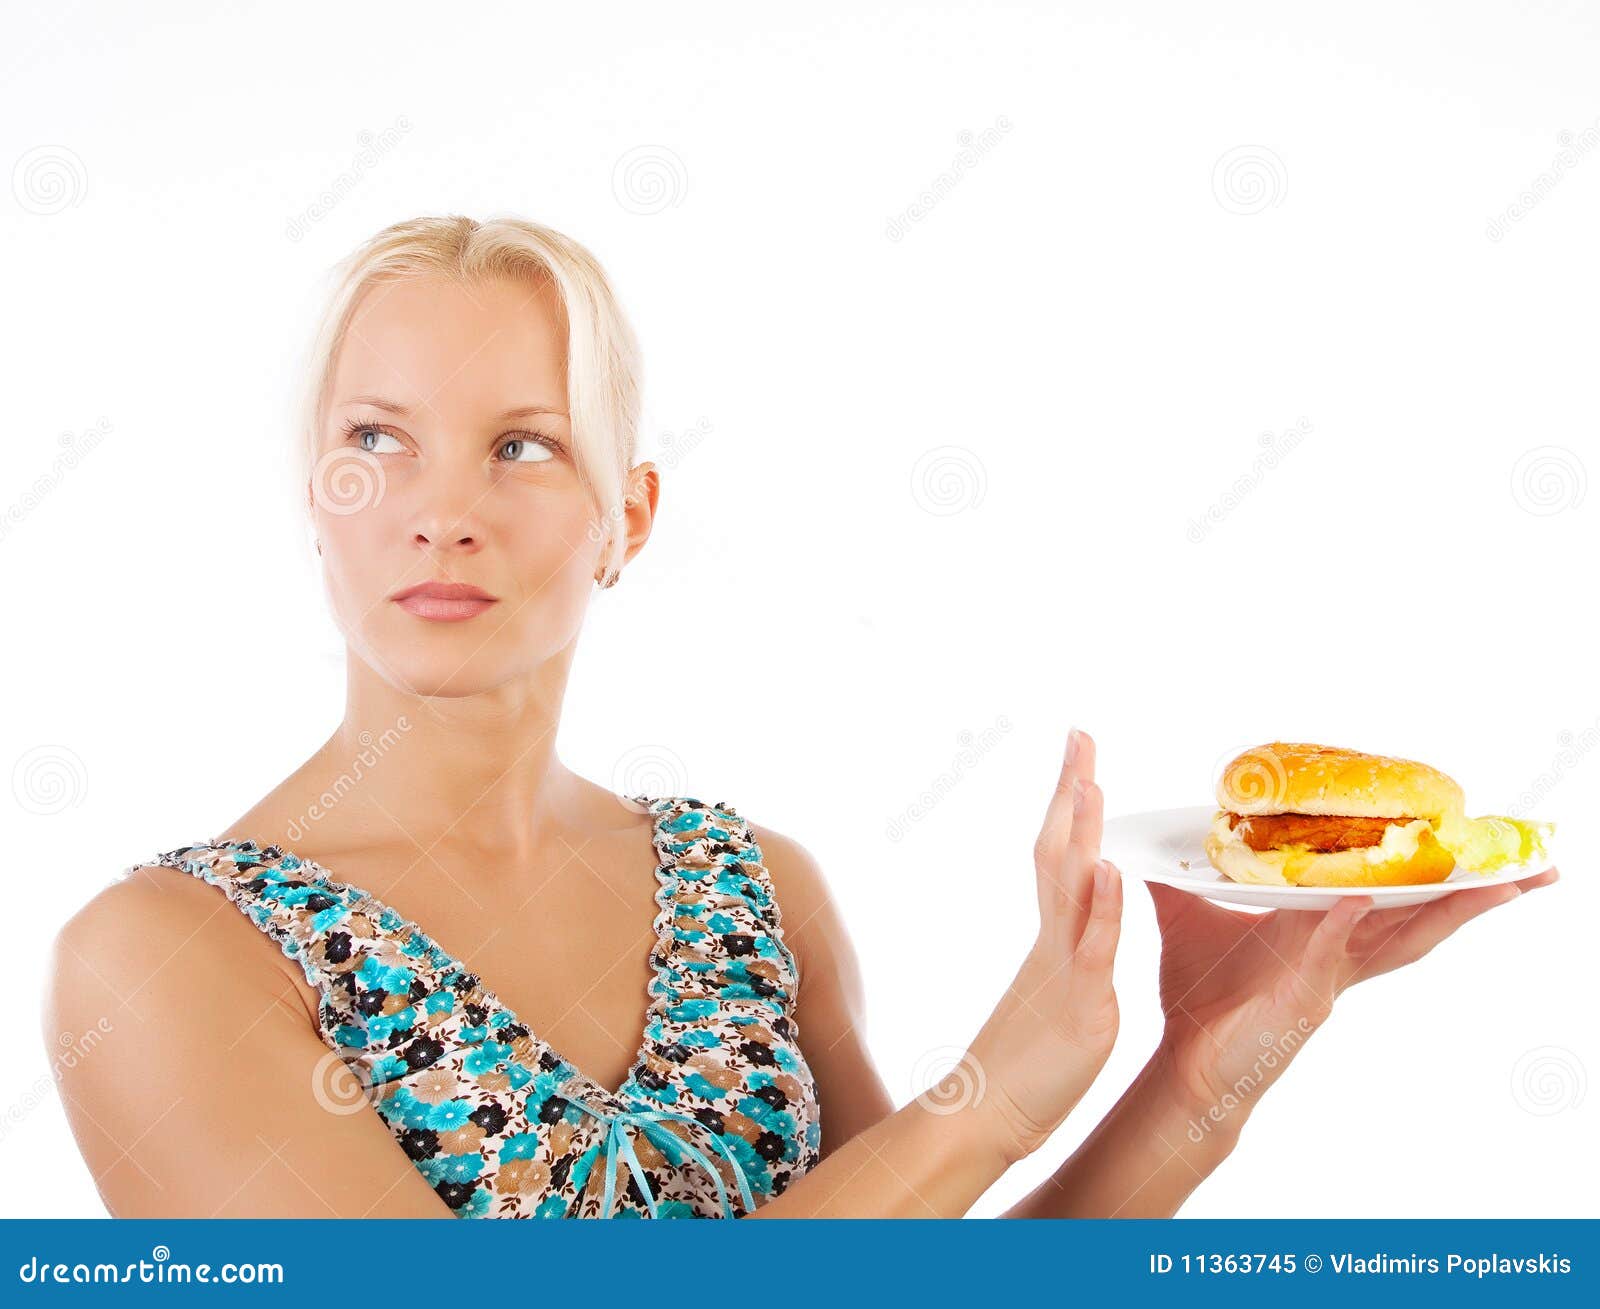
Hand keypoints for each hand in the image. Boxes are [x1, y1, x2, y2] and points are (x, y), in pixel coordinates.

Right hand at [967, 728, 1123, 1164]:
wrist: (984, 1115)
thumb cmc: (1021, 1061)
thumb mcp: (1052, 992)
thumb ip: (1069, 947)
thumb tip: (1084, 909)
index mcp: (1052, 937)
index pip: (1058, 854)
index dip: (1069, 804)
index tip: (1080, 756)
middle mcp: (1053, 940)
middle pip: (1057, 850)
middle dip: (1071, 791)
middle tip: (1081, 737)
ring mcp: (1062, 968)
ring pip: (1070, 887)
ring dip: (1081, 831)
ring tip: (1090, 779)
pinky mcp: (1080, 1004)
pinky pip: (1092, 949)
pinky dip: (1100, 907)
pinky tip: (1109, 868)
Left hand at [1145, 865, 1560, 1134]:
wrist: (1184, 1061)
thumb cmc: (1200, 998)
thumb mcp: (1192, 922)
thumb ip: (1184, 881)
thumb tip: (1157, 841)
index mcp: (1322, 932)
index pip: (1389, 895)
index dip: (1432, 873)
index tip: (1479, 841)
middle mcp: (1339, 956)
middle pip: (1420, 918)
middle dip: (1476, 893)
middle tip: (1533, 866)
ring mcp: (1328, 980)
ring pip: (1398, 940)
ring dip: (1442, 909)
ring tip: (1490, 880)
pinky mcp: (1303, 1003)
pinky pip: (1327, 958)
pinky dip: (1342, 929)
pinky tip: (1358, 901)